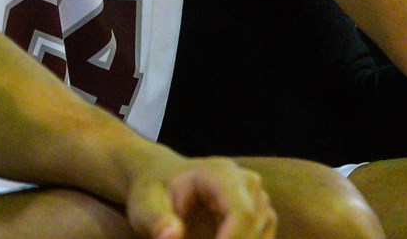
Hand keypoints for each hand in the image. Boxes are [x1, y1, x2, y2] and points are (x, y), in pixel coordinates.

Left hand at [123, 148, 272, 238]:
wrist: (163, 182)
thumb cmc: (153, 192)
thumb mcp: (145, 205)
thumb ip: (157, 221)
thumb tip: (172, 236)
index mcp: (222, 174)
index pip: (242, 214)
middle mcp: (247, 184)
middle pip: (255, 228)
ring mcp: (259, 200)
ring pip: (262, 237)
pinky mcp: (261, 218)